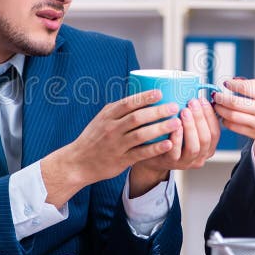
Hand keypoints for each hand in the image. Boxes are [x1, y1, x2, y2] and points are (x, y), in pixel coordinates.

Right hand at [41, 90, 181, 206]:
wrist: (78, 162)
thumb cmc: (94, 138)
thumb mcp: (102, 119)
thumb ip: (119, 110)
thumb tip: (141, 97)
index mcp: (108, 116)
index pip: (127, 103)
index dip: (144, 97)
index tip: (160, 92)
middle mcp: (112, 129)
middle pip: (137, 118)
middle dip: (157, 111)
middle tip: (174, 107)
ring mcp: (116, 145)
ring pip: (141, 135)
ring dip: (160, 128)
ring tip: (176, 123)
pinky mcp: (121, 160)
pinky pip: (141, 153)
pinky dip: (155, 148)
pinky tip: (168, 144)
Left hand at [129, 97, 220, 196]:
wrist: (150, 155)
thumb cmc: (169, 138)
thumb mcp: (186, 130)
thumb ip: (193, 118)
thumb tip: (196, 95)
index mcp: (207, 148)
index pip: (215, 132)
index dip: (210, 115)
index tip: (202, 99)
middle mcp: (199, 157)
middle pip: (206, 138)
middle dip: (200, 118)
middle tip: (192, 103)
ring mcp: (186, 162)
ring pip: (194, 147)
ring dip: (190, 127)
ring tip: (184, 111)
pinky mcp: (171, 163)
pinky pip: (175, 152)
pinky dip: (176, 138)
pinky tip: (174, 126)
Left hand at [213, 78, 254, 170]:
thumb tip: (238, 82)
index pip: (248, 86)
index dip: (233, 84)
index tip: (226, 83)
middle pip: (235, 102)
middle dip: (221, 98)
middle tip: (216, 95)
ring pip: (232, 115)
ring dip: (220, 110)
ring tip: (217, 106)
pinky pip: (235, 128)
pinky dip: (227, 122)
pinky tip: (225, 118)